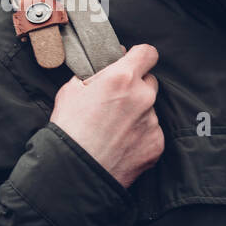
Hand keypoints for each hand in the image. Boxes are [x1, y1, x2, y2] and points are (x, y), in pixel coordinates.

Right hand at [50, 44, 164, 189]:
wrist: (75, 172)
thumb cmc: (68, 130)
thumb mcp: (70, 90)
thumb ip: (93, 74)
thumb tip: (104, 67)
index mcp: (122, 78)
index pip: (148, 53)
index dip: (140, 56)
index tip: (133, 62)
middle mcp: (143, 97)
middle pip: (150, 81)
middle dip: (136, 87)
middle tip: (116, 101)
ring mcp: (152, 122)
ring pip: (150, 109)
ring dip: (137, 113)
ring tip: (113, 129)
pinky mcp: (156, 144)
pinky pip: (151, 132)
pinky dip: (139, 136)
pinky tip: (120, 144)